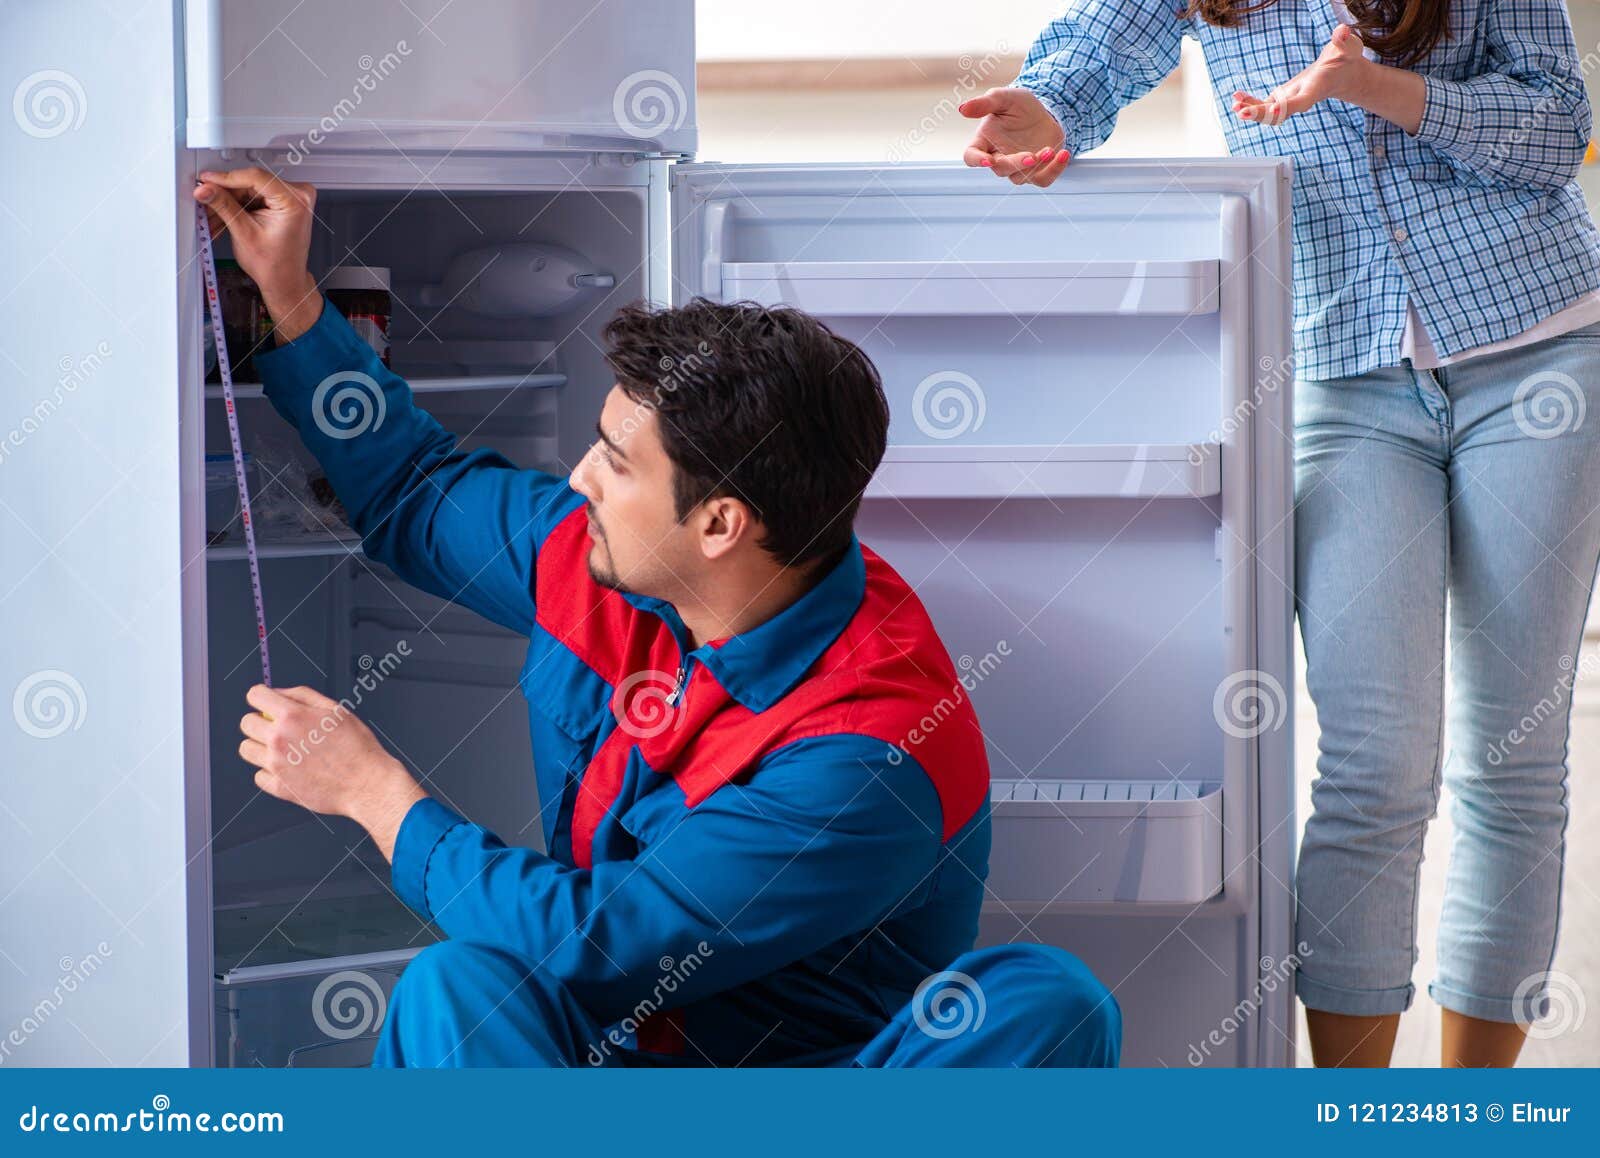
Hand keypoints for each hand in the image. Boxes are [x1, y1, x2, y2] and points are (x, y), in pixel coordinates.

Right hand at [193, 168, 322, 342]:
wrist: (285, 281)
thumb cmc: (275, 266)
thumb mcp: (244, 233)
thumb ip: (223, 206)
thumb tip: (206, 189)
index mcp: (295, 201)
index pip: (256, 178)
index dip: (227, 178)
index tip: (208, 180)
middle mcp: (298, 196)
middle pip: (251, 184)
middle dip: (225, 195)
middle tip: (205, 199)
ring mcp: (292, 200)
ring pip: (250, 191)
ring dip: (229, 203)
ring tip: (211, 215)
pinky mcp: (283, 204)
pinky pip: (255, 199)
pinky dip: (238, 207)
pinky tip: (223, 216)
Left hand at [238, 684, 426, 860]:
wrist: (367, 784)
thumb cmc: (358, 747)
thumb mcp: (336, 710)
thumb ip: (303, 696)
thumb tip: (278, 692)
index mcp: (292, 716)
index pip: (255, 696)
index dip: (261, 696)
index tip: (265, 702)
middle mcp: (278, 739)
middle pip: (245, 723)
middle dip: (259, 721)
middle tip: (277, 728)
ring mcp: (276, 765)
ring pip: (246, 749)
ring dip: (260, 747)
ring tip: (282, 750)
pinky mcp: (278, 787)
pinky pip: (258, 776)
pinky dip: (269, 773)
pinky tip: (289, 770)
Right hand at [960, 87, 1071, 186]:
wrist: (1046, 112)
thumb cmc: (1020, 106)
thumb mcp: (1003, 98)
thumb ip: (984, 103)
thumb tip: (962, 109)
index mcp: (984, 142)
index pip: (971, 157)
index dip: (977, 161)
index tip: (988, 160)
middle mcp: (999, 158)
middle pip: (1000, 170)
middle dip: (1015, 163)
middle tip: (1030, 156)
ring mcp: (1018, 169)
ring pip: (1021, 178)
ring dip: (1036, 166)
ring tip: (1049, 150)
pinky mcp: (1037, 172)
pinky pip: (1044, 180)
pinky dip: (1055, 170)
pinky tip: (1063, 154)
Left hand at [1233, 23, 1371, 126]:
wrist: (1342, 74)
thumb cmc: (1345, 60)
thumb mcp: (1349, 47)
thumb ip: (1344, 40)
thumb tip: (1342, 30)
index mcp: (1316, 89)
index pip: (1302, 102)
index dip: (1288, 107)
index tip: (1274, 108)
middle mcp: (1301, 99)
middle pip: (1280, 114)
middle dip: (1260, 114)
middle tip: (1241, 112)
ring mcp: (1290, 101)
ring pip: (1268, 114)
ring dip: (1251, 111)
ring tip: (1235, 104)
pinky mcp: (1282, 98)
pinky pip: (1263, 106)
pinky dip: (1249, 103)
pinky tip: (1236, 97)